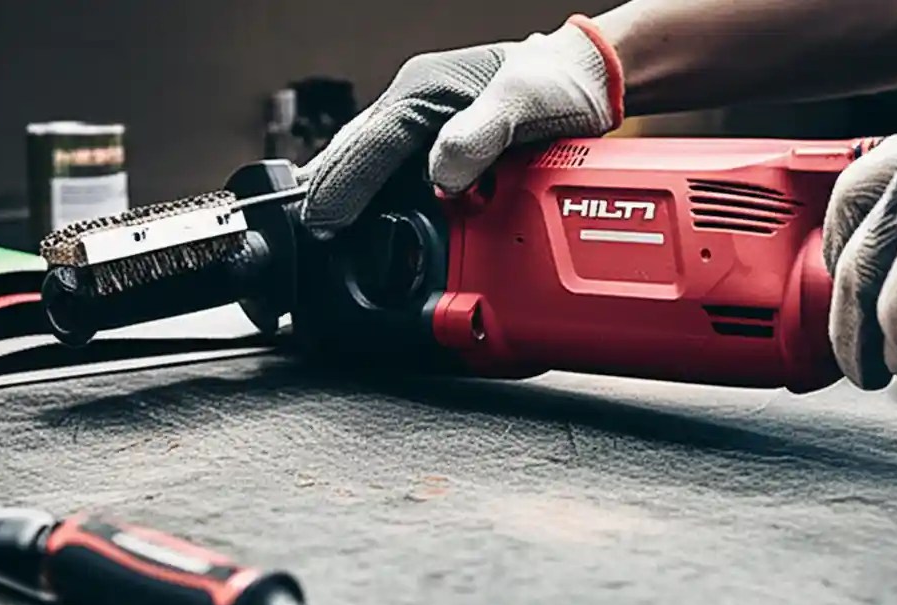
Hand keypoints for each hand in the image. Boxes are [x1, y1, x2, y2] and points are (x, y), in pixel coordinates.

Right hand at [296, 15, 622, 237]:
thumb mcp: (522, 104)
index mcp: (423, 90)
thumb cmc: (557, 82)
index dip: (342, 187)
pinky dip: (371, 191)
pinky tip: (365, 215)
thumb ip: (480, 136)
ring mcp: (423, 122)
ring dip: (345, 191)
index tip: (323, 224)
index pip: (367, 144)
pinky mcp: (435, 140)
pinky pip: (389, 167)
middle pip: (354, 152)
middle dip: (327, 191)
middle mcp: (415, 103)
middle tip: (310, 235)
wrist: (586, 77)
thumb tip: (440, 174)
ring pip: (366, 159)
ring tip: (323, 229)